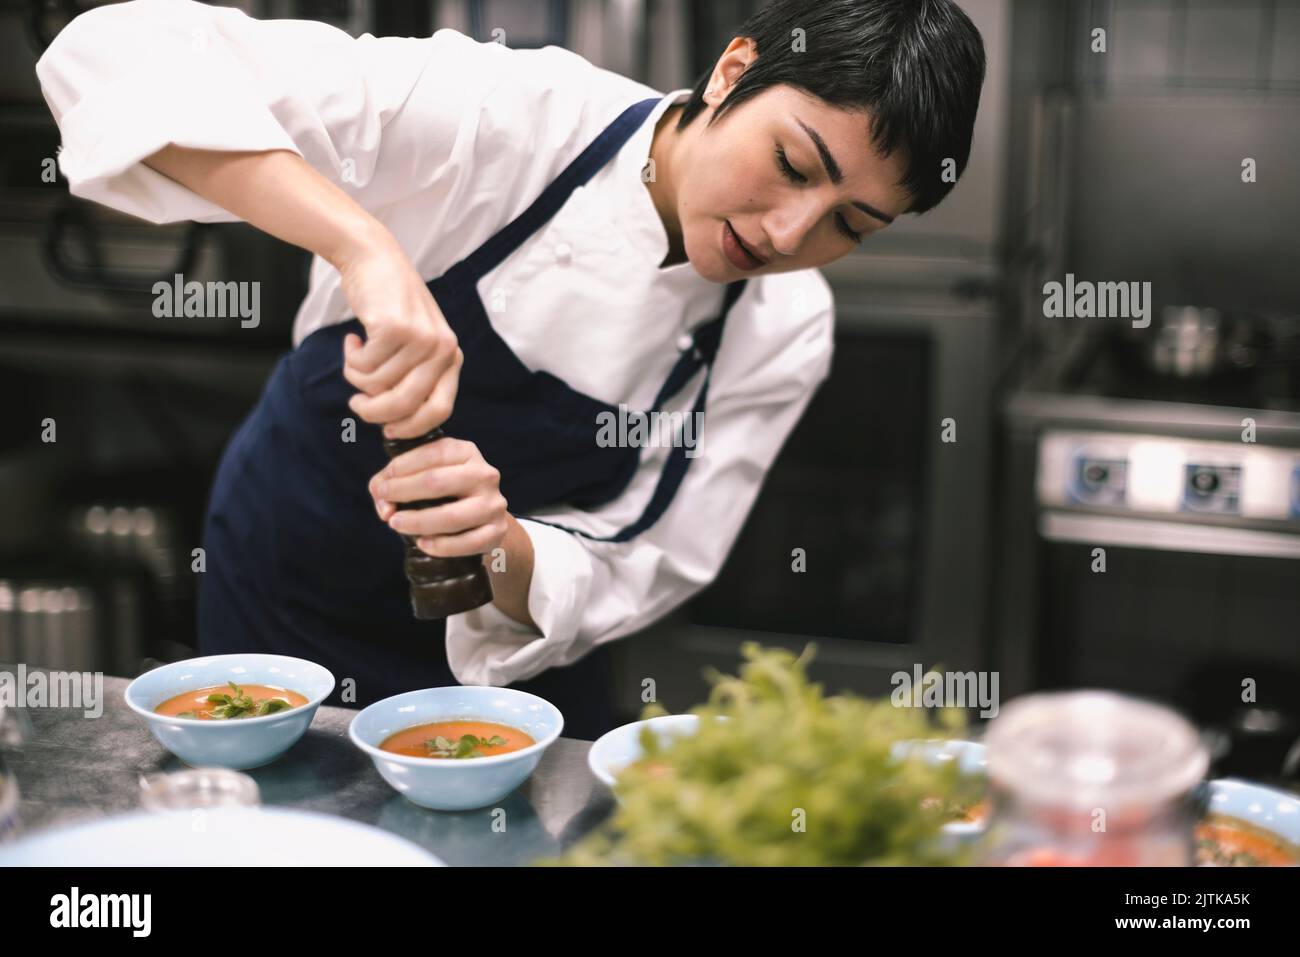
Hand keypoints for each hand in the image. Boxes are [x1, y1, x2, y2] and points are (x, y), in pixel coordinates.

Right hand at [338, 231, 462, 438]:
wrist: (374, 259)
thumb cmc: (390, 307)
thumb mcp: (415, 344)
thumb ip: (413, 379)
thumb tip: (395, 425)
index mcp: (451, 357)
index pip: (440, 411)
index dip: (411, 427)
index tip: (388, 430)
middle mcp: (443, 349)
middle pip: (405, 405)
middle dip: (374, 412)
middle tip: (356, 404)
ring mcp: (420, 338)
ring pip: (377, 385)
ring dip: (356, 375)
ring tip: (355, 354)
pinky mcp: (394, 328)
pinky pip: (363, 366)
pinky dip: (350, 358)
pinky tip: (353, 339)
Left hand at [369, 437, 508, 557]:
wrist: (480, 518)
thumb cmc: (442, 494)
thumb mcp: (420, 475)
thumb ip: (391, 481)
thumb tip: (384, 505)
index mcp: (466, 452)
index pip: (430, 454)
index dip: (399, 469)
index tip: (381, 486)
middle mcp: (484, 474)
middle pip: (437, 482)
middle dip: (403, 493)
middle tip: (385, 506)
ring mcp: (494, 504)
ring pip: (452, 516)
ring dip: (418, 522)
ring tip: (396, 524)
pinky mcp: (497, 532)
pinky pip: (468, 543)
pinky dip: (441, 546)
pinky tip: (423, 544)